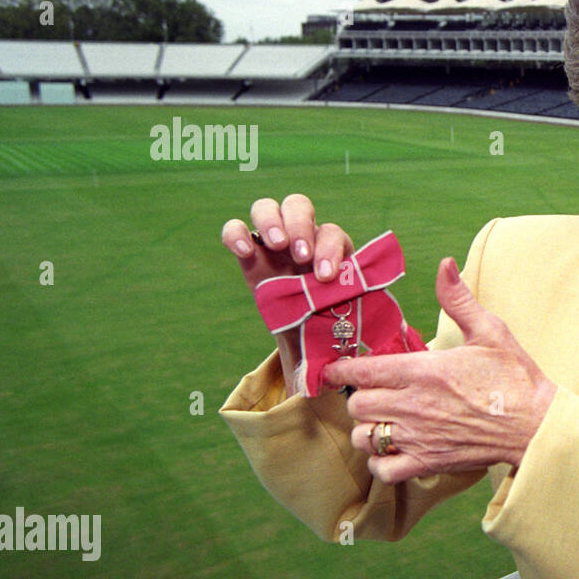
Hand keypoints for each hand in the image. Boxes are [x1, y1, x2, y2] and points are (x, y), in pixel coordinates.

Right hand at [221, 194, 353, 380]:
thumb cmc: (329, 330)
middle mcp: (304, 239)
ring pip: (271, 207)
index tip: (326, 277)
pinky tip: (244, 251)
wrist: (306, 335)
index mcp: (333, 251)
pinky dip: (237, 233)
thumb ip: (341, 334)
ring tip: (278, 247)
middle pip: (300, 206)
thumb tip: (337, 372)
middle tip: (300, 256)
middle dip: (301, 225)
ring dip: (274, 222)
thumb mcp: (340, 329)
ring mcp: (274, 243)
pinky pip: (237, 228)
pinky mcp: (249, 255)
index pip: (331, 233)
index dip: (330, 249)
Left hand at [324, 257, 557, 484]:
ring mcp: (419, 437)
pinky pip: (383, 468)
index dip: (340, 370)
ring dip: (368, 428)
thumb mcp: (490, 331)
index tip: (335, 369)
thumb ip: (458, 300)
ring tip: (383, 420)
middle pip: (357, 405)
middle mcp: (414, 405)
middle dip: (360, 397)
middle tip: (374, 392)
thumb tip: (445, 265)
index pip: (362, 371)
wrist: (537, 425)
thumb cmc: (516, 378)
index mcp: (423, 370)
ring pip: (364, 436)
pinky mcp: (429, 462)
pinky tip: (393, 449)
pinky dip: (381, 461)